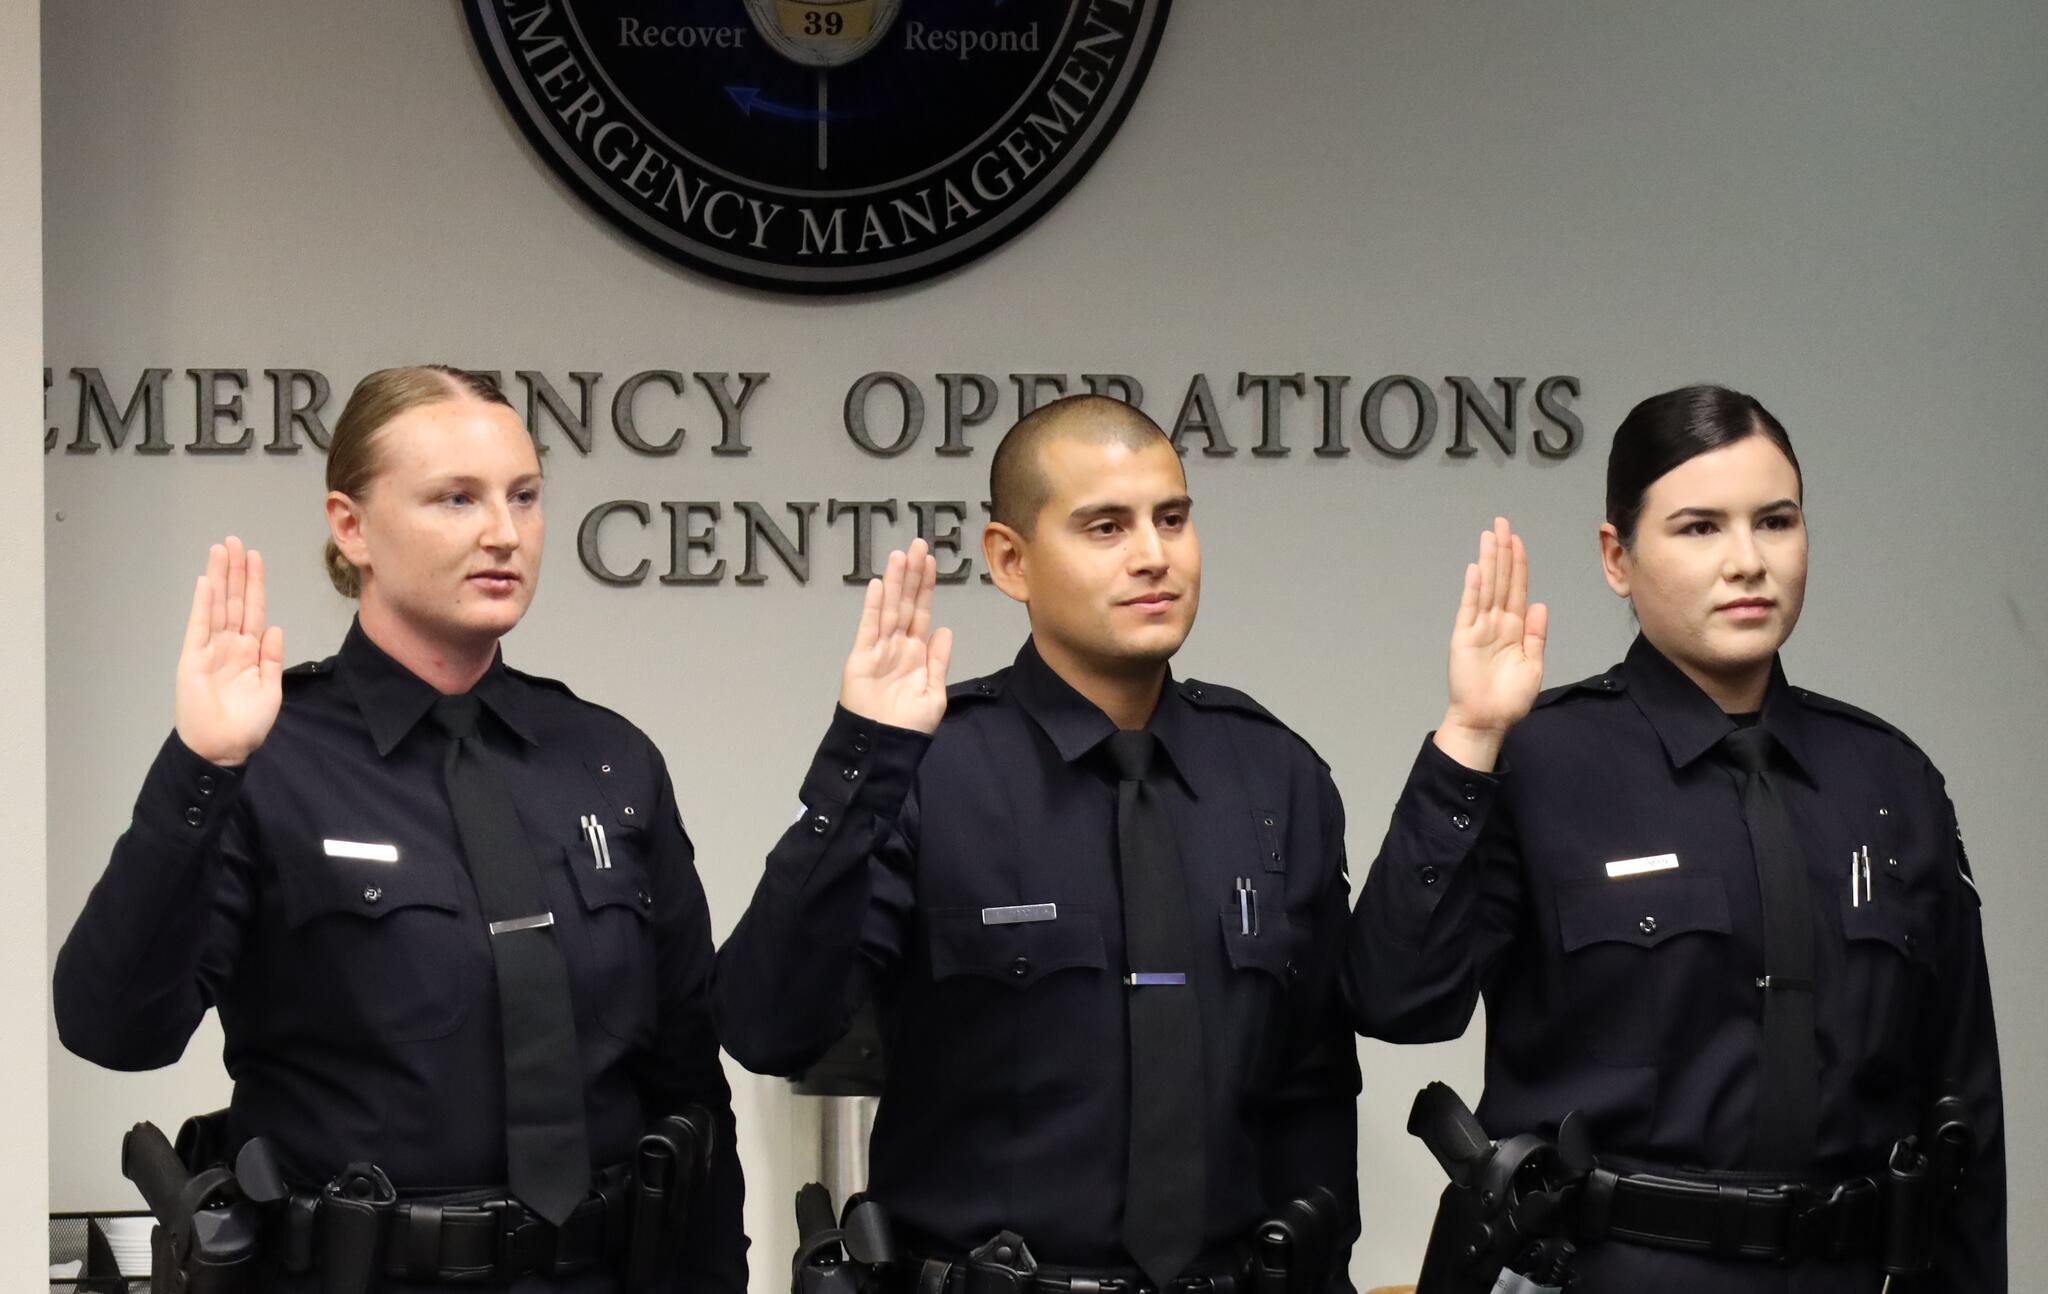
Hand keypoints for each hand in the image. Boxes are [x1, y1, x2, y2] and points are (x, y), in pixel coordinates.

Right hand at [175, 537, 285, 766]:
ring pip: (217, 606)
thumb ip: (272, 658)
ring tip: (220, 550)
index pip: (253, 609)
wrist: (223, 749)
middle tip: (234, 541)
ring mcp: (210, 649)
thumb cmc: (246, 725)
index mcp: (250, 652)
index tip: (255, 558)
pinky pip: (200, 626)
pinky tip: (207, 582)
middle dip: (235, 571)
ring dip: (219, 578)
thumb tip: (275, 628)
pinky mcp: (193, 658)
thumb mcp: (270, 689)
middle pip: (233, 600)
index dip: (255, 584)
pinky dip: (203, 604)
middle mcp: (230, 645)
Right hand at [839, 538, 953, 733]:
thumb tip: (945, 629)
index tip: (930, 562)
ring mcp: (878, 649)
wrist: (884, 746)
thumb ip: (938, 661)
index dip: (926, 587)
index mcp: (917, 653)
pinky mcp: (861, 657)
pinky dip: (874, 606)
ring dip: (895, 582)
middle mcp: (897, 646)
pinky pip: (869, 627)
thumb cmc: (909, 726)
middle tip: (918, 545)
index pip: (923, 612)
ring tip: (900, 556)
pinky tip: (879, 585)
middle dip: (912, 575)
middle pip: (906, 603)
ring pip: (889, 609)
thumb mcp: (934, 693)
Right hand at [1435, 517, 1546, 771]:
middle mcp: (1496, 622)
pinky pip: (1470, 608)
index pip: (1517, 588)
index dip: (1518, 563)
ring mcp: (1478, 628)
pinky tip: (1477, 568)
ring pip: (1487, 587)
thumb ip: (1536, 635)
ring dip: (1489, 561)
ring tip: (1490, 535)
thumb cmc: (1510, 699)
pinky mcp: (1464, 637)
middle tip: (1502, 523)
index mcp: (1515, 628)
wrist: (1487, 721)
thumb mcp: (1533, 665)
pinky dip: (1473, 588)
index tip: (1517, 539)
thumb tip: (1539, 604)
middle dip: (1502, 551)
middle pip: (1501, 580)